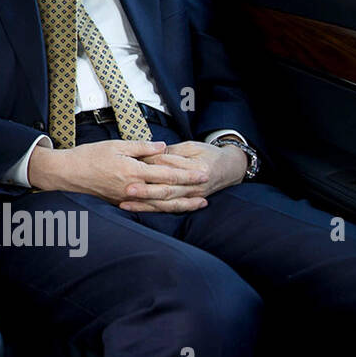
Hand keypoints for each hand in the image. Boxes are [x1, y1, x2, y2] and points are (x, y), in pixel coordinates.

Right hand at [27, 139, 211, 211]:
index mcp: (132, 171)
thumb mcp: (115, 145)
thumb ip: (141, 147)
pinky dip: (164, 209)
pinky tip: (173, 208)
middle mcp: (133, 188)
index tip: (202, 173)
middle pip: (167, 192)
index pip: (166, 174)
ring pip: (160, 204)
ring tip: (198, 203)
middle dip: (189, 190)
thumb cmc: (89, 156)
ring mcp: (128, 199)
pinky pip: (148, 209)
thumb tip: (162, 147)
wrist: (66, 174)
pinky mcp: (122, 204)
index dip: (186, 174)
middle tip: (207, 188)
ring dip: (181, 204)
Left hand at [121, 141, 245, 211]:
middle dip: (146, 191)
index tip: (132, 163)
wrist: (230, 168)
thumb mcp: (192, 146)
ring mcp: (192, 197)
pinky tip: (134, 208)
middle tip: (127, 189)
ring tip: (125, 203)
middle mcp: (195, 186)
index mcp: (197, 168)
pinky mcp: (188, 202)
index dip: (150, 165)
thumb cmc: (209, 154)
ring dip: (145, 204)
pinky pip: (167, 208)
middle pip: (167, 189)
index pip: (169, 167)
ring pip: (165, 203)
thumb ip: (172, 151)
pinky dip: (150, 210)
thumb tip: (151, 152)